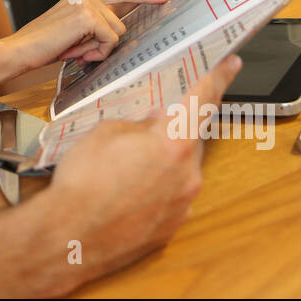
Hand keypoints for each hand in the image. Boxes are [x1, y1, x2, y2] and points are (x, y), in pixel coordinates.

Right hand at [0, 0, 161, 76]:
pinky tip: (78, 53)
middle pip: (121, 20)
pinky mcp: (88, 16)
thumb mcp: (74, 32)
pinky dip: (97, 52)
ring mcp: (87, 3)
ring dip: (100, 49)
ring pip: (117, 32)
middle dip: (109, 40)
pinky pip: (109, 40)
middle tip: (95, 44)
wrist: (21, 50)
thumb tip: (116, 35)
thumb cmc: (45, 45)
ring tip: (76, 51)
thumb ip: (95, 27)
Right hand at [35, 53, 241, 289]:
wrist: (68, 237)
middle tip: (151, 124)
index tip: (232, 64)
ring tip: (124, 164)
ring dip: (162, 160)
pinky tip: (127, 188)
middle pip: (191, 138)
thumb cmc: (82, 183)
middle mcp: (187, 175)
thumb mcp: (105, 132)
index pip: (203, 100)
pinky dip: (156, 187)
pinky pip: (172, 196)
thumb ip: (139, 124)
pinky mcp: (171, 228)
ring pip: (181, 169)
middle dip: (174, 129)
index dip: (219, 78)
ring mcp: (182, 204)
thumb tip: (154, 125)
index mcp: (173, 143)